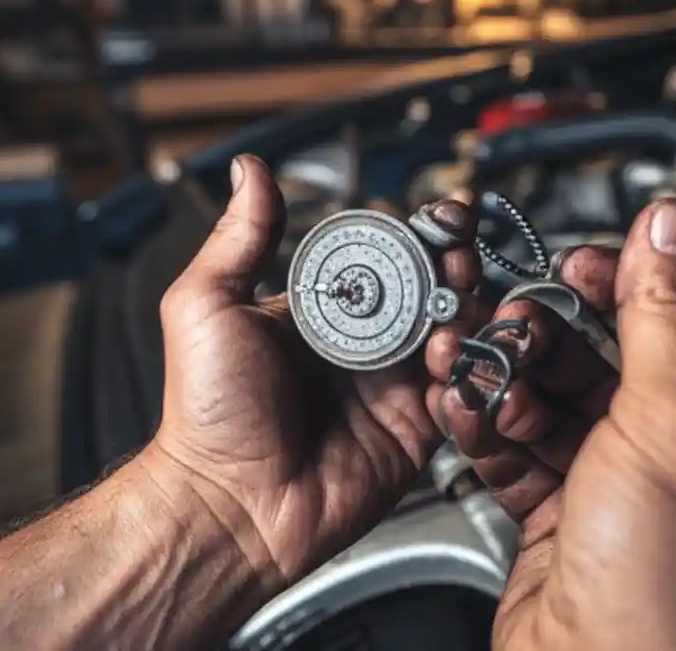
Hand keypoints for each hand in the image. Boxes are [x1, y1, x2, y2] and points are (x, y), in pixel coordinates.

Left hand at [139, 155, 481, 593]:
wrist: (227, 504)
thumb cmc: (206, 413)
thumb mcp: (207, 305)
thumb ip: (241, 238)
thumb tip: (248, 170)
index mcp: (322, 310)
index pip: (384, 256)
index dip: (417, 235)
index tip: (440, 218)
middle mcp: (362, 344)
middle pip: (430, 290)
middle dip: (454, 267)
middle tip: (459, 261)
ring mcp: (391, 387)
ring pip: (454, 335)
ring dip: (465, 315)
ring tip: (453, 315)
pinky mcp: (414, 431)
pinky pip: (460, 393)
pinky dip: (469, 371)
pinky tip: (453, 360)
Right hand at [429, 200, 675, 649]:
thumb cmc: (667, 576)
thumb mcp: (670, 413)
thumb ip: (665, 309)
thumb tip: (673, 220)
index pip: (669, 314)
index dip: (618, 280)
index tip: (570, 262)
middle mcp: (665, 447)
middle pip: (595, 357)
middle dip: (541, 336)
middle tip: (504, 328)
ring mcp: (607, 486)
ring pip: (545, 404)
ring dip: (502, 382)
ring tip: (471, 374)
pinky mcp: (553, 521)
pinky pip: (512, 454)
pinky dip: (484, 432)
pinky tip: (466, 418)